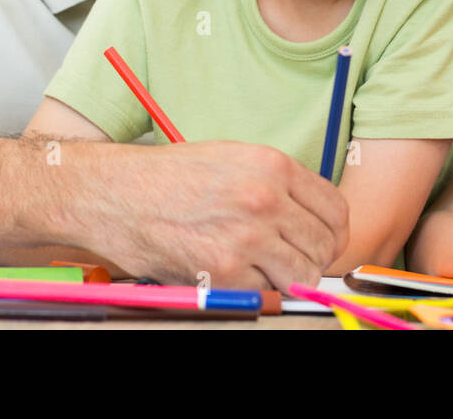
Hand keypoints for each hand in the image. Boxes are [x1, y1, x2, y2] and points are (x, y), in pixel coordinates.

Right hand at [72, 140, 349, 290]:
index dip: (334, 232)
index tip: (323, 242)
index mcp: (273, 165)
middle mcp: (267, 198)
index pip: (336, 209)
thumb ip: (276, 183)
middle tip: (291, 260)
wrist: (115, 193)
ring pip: (301, 275)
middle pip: (324, 246)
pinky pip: (264, 293)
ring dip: (286, 278)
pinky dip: (253, 290)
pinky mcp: (224, 270)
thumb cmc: (168, 176)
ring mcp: (247, 236)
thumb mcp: (233, 159)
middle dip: (312, 258)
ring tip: (261, 268)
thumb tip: (310, 217)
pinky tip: (231, 272)